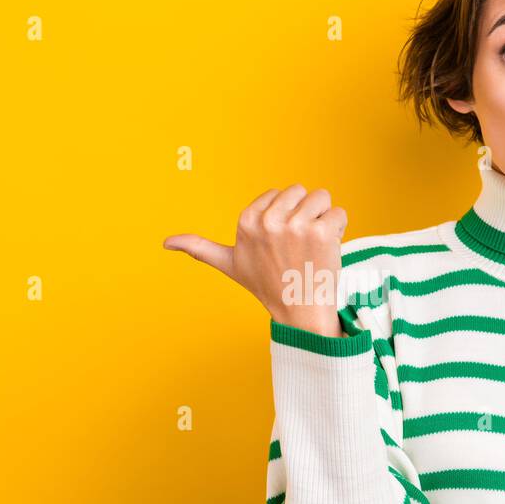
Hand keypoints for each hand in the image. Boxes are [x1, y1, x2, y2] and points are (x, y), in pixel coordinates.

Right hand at [163, 184, 348, 337]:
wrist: (300, 312)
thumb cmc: (267, 286)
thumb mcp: (229, 265)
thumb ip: (200, 249)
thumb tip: (165, 243)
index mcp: (246, 220)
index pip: (279, 194)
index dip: (285, 216)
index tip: (281, 244)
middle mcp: (268, 220)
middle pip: (301, 191)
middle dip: (305, 214)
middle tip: (299, 247)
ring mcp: (295, 225)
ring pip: (321, 197)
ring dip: (323, 220)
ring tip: (313, 247)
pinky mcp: (321, 231)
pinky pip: (339, 212)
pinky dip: (339, 230)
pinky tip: (327, 250)